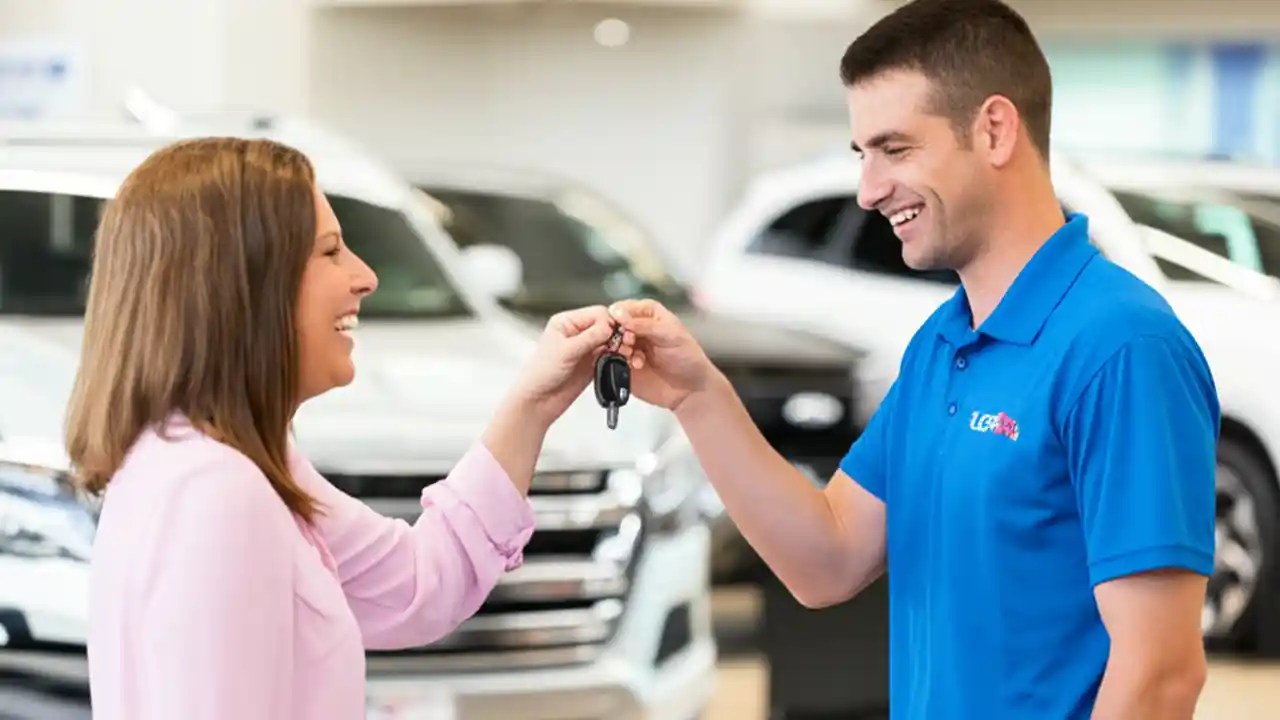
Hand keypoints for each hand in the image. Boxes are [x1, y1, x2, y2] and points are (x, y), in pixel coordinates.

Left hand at [512, 305, 634, 423]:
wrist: (538, 401)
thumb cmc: (541, 374)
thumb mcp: (566, 351)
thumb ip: (590, 337)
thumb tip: (610, 326)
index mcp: (566, 322)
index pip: (597, 313)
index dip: (610, 322)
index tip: (619, 332)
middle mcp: (577, 333)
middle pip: (606, 325)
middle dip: (618, 333)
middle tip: (625, 343)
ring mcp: (586, 348)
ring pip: (611, 340)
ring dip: (620, 345)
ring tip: (624, 353)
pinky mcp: (592, 363)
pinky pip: (611, 355)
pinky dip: (618, 357)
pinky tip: (621, 360)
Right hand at [606, 299, 715, 410]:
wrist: (690, 389)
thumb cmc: (688, 358)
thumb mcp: (671, 335)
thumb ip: (644, 324)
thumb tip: (619, 313)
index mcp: (647, 313)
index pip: (623, 307)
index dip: (619, 316)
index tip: (622, 326)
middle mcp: (635, 328)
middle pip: (611, 325)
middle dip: (616, 334)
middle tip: (629, 342)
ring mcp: (628, 347)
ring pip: (608, 343)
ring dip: (618, 349)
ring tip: (633, 355)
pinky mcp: (623, 365)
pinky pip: (609, 361)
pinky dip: (617, 362)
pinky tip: (635, 365)